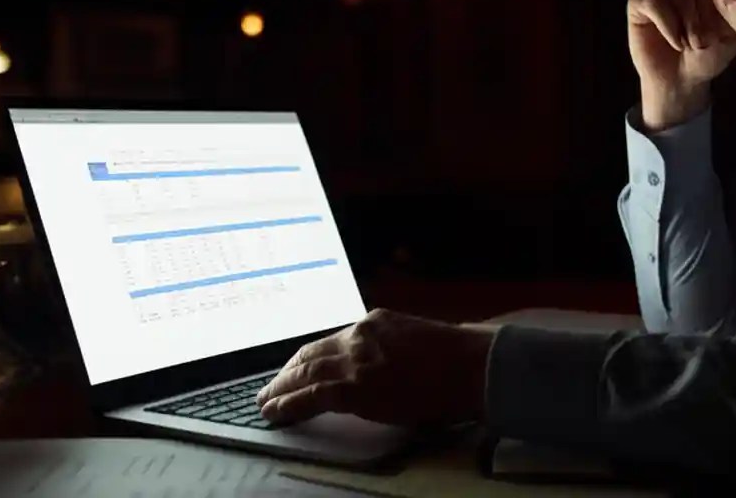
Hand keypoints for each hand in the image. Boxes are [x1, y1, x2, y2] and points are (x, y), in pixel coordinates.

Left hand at [255, 309, 496, 426]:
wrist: (470, 366)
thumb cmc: (457, 358)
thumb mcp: (417, 338)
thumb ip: (392, 347)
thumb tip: (382, 365)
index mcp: (374, 322)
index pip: (330, 341)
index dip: (309, 357)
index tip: (297, 368)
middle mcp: (358, 336)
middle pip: (310, 354)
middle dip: (288, 372)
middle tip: (273, 386)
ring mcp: (354, 361)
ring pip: (304, 374)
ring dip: (280, 389)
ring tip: (265, 401)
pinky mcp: (354, 388)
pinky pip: (310, 396)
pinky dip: (288, 404)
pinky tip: (275, 411)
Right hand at [627, 0, 735, 129]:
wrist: (683, 79)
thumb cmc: (710, 53)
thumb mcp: (735, 31)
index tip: (724, 20)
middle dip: (701, 13)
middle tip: (705, 42)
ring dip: (686, 20)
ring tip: (691, 44)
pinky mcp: (638, 1)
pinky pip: (652, 1)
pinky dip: (667, 24)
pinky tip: (676, 43)